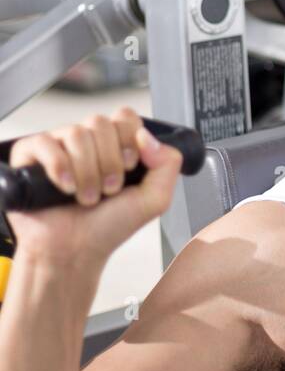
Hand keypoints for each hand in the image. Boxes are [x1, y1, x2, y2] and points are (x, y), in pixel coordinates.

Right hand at [3, 106, 183, 270]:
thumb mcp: (154, 199)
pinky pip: (45, 142)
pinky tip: (65, 189)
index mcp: (115, 145)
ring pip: (76, 133)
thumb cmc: (108, 227)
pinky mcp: (31, 155)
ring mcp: (58, 146)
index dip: (129, 141)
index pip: (125, 117)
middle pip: (100, 123)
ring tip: (87, 197)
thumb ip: (168, 164)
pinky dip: (59, 168)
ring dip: (87, 173)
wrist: (74, 253)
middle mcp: (87, 142)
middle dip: (109, 162)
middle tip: (108, 189)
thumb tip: (148, 135)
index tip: (131, 168)